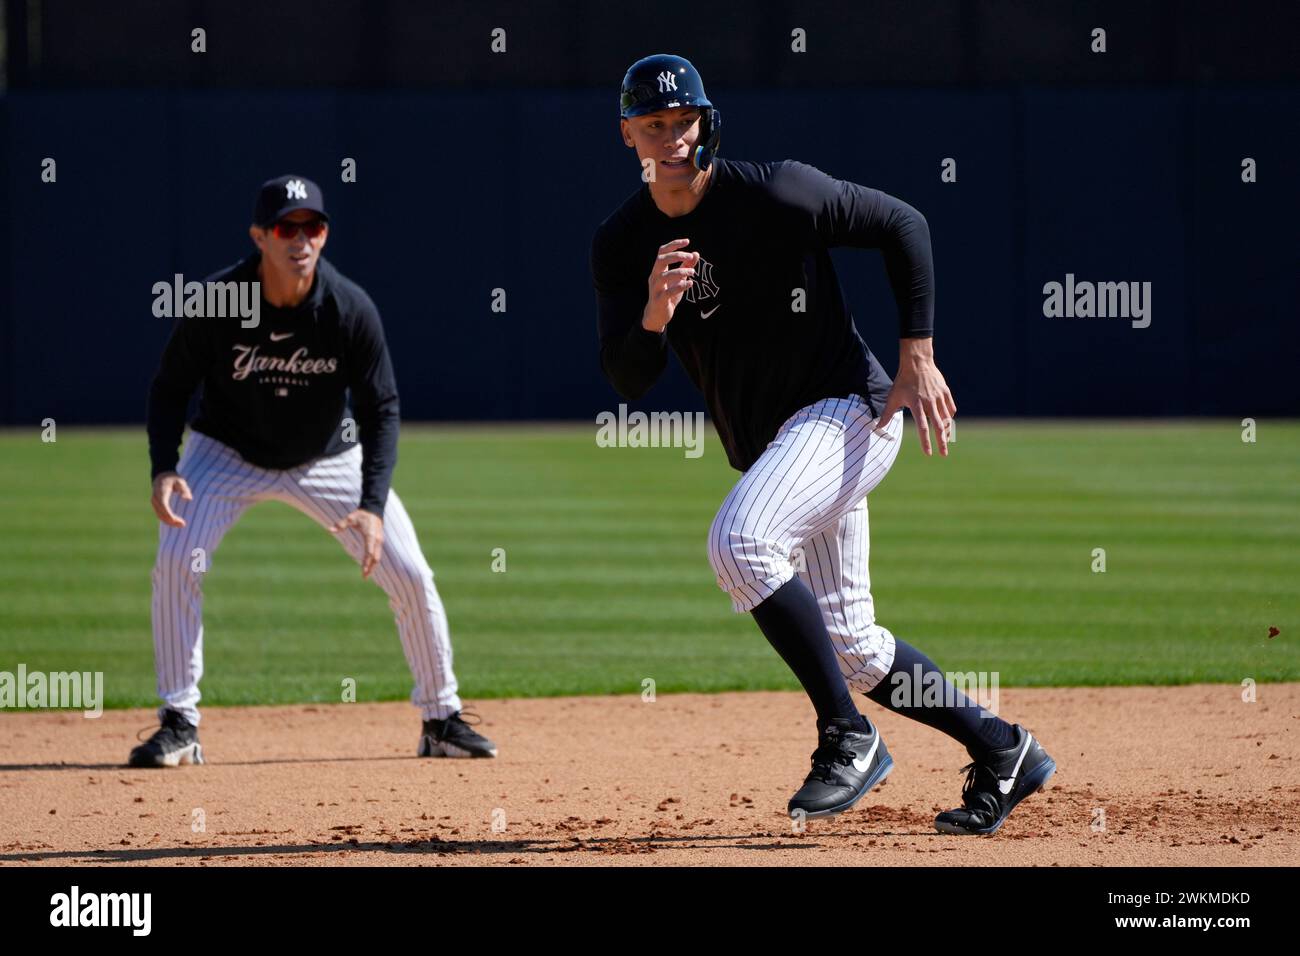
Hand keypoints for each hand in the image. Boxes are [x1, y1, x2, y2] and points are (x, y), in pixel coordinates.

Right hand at [151, 472, 192, 526]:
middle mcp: (155, 499)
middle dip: (171, 521)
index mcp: (161, 492)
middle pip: (161, 513)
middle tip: (183, 524)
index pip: (163, 505)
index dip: (169, 514)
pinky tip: (176, 522)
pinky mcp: (156, 505)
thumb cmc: (173, 479)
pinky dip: (167, 520)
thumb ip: (184, 489)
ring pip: (160, 516)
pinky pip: (160, 515)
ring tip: (181, 525)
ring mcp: (154, 503)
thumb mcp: (180, 481)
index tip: (177, 520)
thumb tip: (188, 499)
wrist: (162, 475)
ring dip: (169, 522)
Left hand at [330, 509, 383, 578]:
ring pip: (377, 557)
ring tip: (366, 575)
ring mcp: (379, 541)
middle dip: (370, 568)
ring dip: (372, 566)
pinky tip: (369, 567)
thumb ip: (341, 524)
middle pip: (375, 558)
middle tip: (364, 577)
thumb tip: (329, 530)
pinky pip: (377, 554)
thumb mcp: (350, 518)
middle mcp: (377, 540)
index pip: (369, 552)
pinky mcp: (379, 542)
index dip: (366, 562)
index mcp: (370, 536)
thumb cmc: (361, 515)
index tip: (363, 571)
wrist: (373, 510)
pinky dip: (373, 562)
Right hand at [642, 238, 697, 332]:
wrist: (657, 315)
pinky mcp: (660, 300)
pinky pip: (669, 292)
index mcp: (658, 270)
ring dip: (681, 271)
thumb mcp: (678, 279)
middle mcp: (654, 277)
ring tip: (693, 272)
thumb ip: (686, 267)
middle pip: (661, 260)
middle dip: (676, 255)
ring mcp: (656, 289)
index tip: (687, 241)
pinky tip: (690, 283)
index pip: (662, 251)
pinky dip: (681, 286)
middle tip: (690, 256)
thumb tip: (696, 253)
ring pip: (665, 276)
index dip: (674, 244)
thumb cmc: (668, 296)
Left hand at [877, 338, 957, 456]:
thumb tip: (876, 428)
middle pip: (938, 426)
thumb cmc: (903, 381)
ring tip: (947, 440)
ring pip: (947, 418)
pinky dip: (950, 416)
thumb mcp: (893, 398)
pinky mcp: (945, 391)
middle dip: (942, 442)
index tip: (928, 453)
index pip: (922, 428)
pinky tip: (948, 423)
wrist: (917, 362)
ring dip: (947, 431)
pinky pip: (950, 408)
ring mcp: (939, 396)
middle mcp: (930, 402)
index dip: (925, 442)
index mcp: (917, 405)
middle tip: (944, 454)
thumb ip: (886, 414)